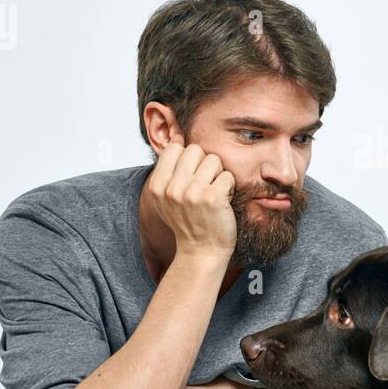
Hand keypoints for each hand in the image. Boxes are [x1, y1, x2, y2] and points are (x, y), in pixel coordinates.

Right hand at [147, 131, 236, 263]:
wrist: (202, 251)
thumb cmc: (189, 221)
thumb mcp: (167, 197)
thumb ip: (168, 169)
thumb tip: (177, 137)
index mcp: (157, 186)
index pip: (175, 148)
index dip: (188, 158)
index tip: (192, 176)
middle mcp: (171, 189)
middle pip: (195, 150)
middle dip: (205, 164)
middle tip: (205, 185)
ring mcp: (191, 193)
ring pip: (214, 160)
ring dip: (219, 175)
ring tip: (214, 193)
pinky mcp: (212, 198)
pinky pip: (228, 176)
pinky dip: (230, 187)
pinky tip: (223, 201)